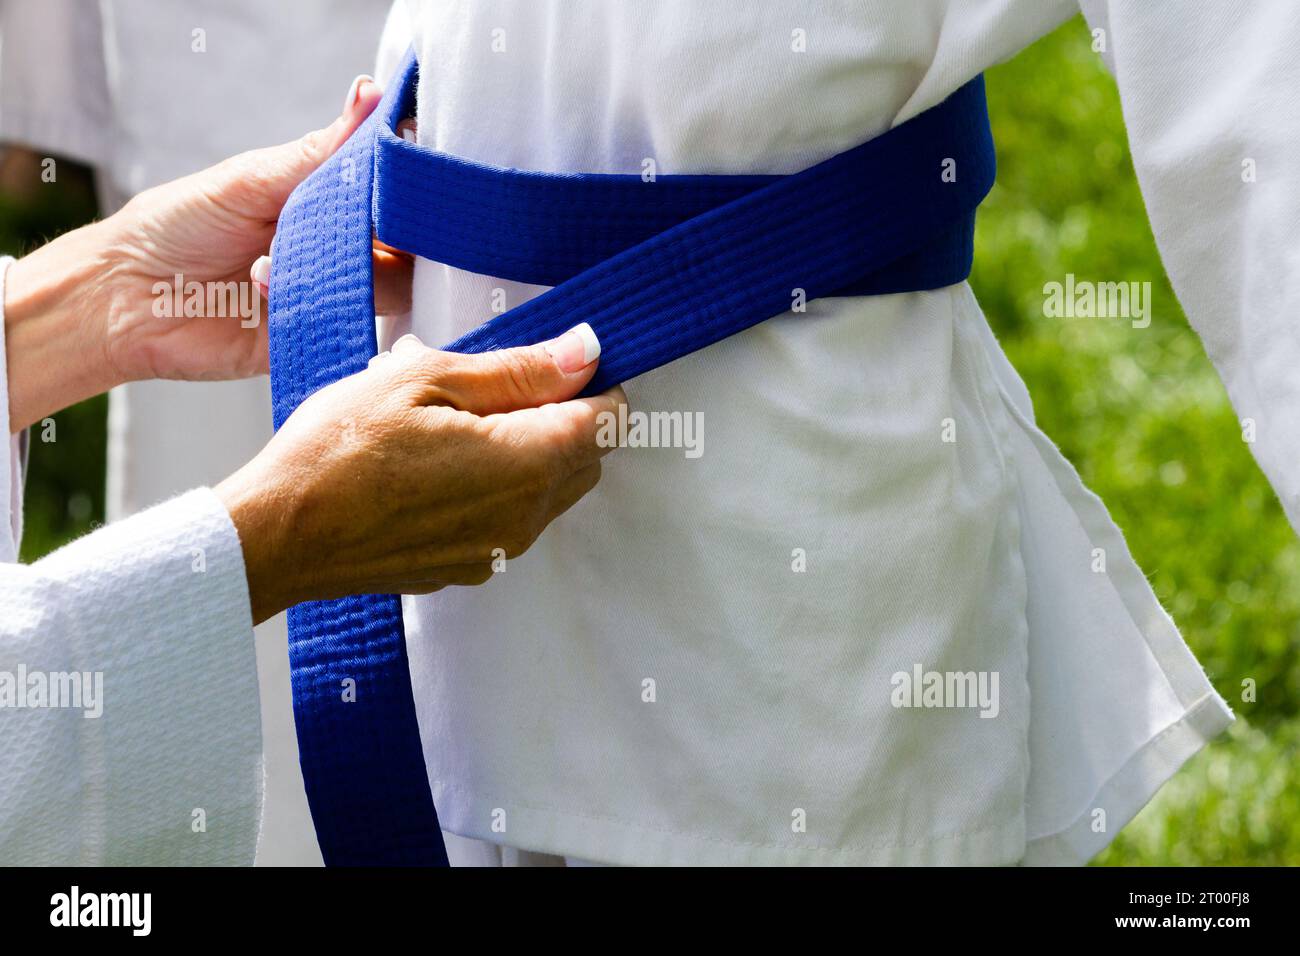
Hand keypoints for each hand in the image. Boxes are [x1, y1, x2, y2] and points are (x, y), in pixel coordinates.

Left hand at [3, 74, 410, 430]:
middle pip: (404, 252)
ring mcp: (327, 298)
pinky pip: (347, 331)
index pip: (390, 199)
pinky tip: (259, 291)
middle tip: (335, 230)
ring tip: (267, 264)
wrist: (124, 297)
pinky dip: (314, 308)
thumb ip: (318, 153)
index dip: (403, 194)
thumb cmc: (177, 226)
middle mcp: (335, 253)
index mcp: (325, 205)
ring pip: (385, 294)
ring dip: (335, 272)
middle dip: (380, 240)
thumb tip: (368, 94)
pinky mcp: (312, 341)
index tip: (398, 187)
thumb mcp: (250, 179)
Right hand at [215, 324, 621, 623]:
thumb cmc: (337, 451)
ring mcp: (498, 552)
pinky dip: (496, 488)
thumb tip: (585, 353)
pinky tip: (437, 466)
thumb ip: (519, 370)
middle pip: (587, 459)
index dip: (592, 384)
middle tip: (495, 388)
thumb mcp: (426, 379)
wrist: (278, 534)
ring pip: (550, 492)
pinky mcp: (468, 569)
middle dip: (564, 417)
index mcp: (526, 464)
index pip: (610, 421)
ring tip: (455, 423)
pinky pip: (510, 520)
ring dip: (529, 453)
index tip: (555, 364)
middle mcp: (524, 518)